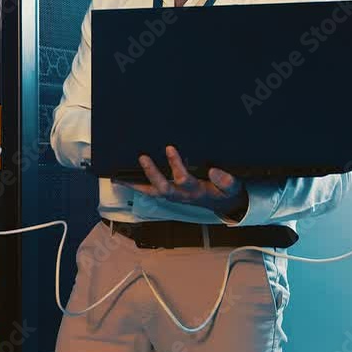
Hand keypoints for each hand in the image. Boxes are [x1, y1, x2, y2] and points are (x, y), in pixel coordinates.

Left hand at [118, 145, 248, 219]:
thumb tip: (213, 170)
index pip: (183, 178)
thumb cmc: (224, 192)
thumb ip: (226, 180)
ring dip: (136, 185)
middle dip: (151, 173)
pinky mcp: (168, 194)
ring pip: (152, 191)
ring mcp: (172, 195)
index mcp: (195, 190)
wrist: (222, 204)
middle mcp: (180, 194)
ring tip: (120, 178)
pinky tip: (123, 181)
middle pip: (162, 186)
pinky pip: (150, 191)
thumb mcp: (231, 187)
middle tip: (142, 157)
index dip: (175, 164)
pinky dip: (136, 187)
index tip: (169, 147)